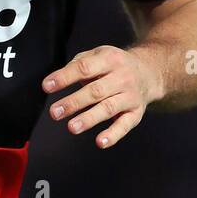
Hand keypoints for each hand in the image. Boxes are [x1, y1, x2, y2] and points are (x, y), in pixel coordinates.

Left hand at [42, 45, 164, 148]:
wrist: (149, 72)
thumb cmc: (114, 66)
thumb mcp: (99, 55)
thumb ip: (79, 64)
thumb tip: (58, 79)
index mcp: (110, 59)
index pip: (84, 67)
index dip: (65, 77)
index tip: (47, 86)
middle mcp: (122, 77)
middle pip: (95, 91)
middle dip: (74, 102)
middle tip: (55, 112)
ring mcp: (130, 96)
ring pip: (108, 108)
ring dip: (89, 118)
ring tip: (72, 127)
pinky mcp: (136, 113)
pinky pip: (125, 125)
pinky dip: (113, 135)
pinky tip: (100, 142)